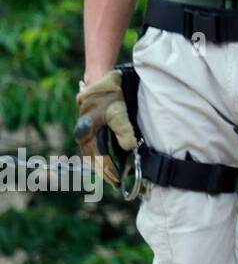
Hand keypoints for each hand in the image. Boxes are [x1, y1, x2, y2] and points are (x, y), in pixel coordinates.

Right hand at [73, 69, 137, 187]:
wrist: (101, 80)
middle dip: (105, 172)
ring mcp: (84, 132)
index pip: (98, 159)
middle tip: (117, 183)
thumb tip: (129, 147)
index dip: (109, 171)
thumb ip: (124, 129)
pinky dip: (99, 157)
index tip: (118, 180)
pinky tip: (107, 161)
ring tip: (113, 176)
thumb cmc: (110, 95)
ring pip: (91, 155)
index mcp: (87, 133)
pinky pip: (92, 148)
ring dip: (101, 166)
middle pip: (93, 160)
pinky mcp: (88, 129)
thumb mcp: (119, 110)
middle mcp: (83, 135)